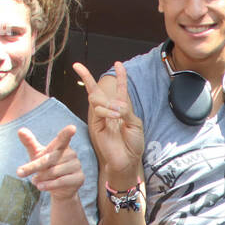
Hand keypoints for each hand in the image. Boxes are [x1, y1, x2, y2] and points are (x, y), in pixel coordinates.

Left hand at [17, 125, 83, 200]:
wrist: (58, 189)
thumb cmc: (46, 168)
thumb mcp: (37, 155)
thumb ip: (29, 143)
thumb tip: (20, 130)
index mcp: (61, 146)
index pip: (63, 138)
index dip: (67, 133)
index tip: (72, 128)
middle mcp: (71, 154)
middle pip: (49, 159)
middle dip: (34, 167)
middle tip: (19, 173)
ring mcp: (77, 166)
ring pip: (54, 172)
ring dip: (41, 178)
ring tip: (36, 181)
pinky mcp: (79, 178)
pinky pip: (61, 181)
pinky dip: (48, 185)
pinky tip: (40, 187)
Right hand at [74, 60, 144, 185]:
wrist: (126, 160)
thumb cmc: (133, 144)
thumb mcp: (135, 124)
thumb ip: (126, 110)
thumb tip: (116, 103)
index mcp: (122, 108)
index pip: (120, 88)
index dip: (120, 76)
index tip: (118, 63)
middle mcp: (109, 110)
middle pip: (97, 90)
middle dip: (89, 78)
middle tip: (94, 82)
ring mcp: (101, 117)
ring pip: (97, 99)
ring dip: (109, 104)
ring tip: (118, 116)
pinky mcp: (95, 124)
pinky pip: (97, 110)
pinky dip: (107, 111)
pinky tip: (114, 116)